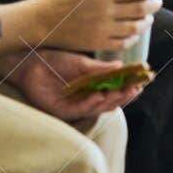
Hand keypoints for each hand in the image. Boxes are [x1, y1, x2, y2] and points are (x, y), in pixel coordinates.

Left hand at [7, 49, 149, 122]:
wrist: (31, 62)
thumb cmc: (55, 60)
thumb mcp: (81, 63)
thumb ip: (100, 68)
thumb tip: (121, 66)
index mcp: (93, 87)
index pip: (115, 91)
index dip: (128, 88)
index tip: (141, 82)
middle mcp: (86, 99)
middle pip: (109, 102)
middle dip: (124, 96)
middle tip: (136, 88)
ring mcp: (75, 106)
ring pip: (97, 108)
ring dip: (110, 100)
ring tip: (122, 92)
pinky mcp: (62, 112)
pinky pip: (80, 110)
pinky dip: (90, 103)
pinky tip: (99, 96)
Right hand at [29, 0, 161, 52]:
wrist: (39, 23)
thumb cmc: (54, 0)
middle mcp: (105, 12)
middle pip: (139, 9)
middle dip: (153, 4)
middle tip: (157, 1)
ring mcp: (103, 30)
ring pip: (135, 27)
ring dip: (146, 21)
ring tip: (148, 18)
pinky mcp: (98, 43)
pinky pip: (123, 43)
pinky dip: (132, 38)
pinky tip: (134, 33)